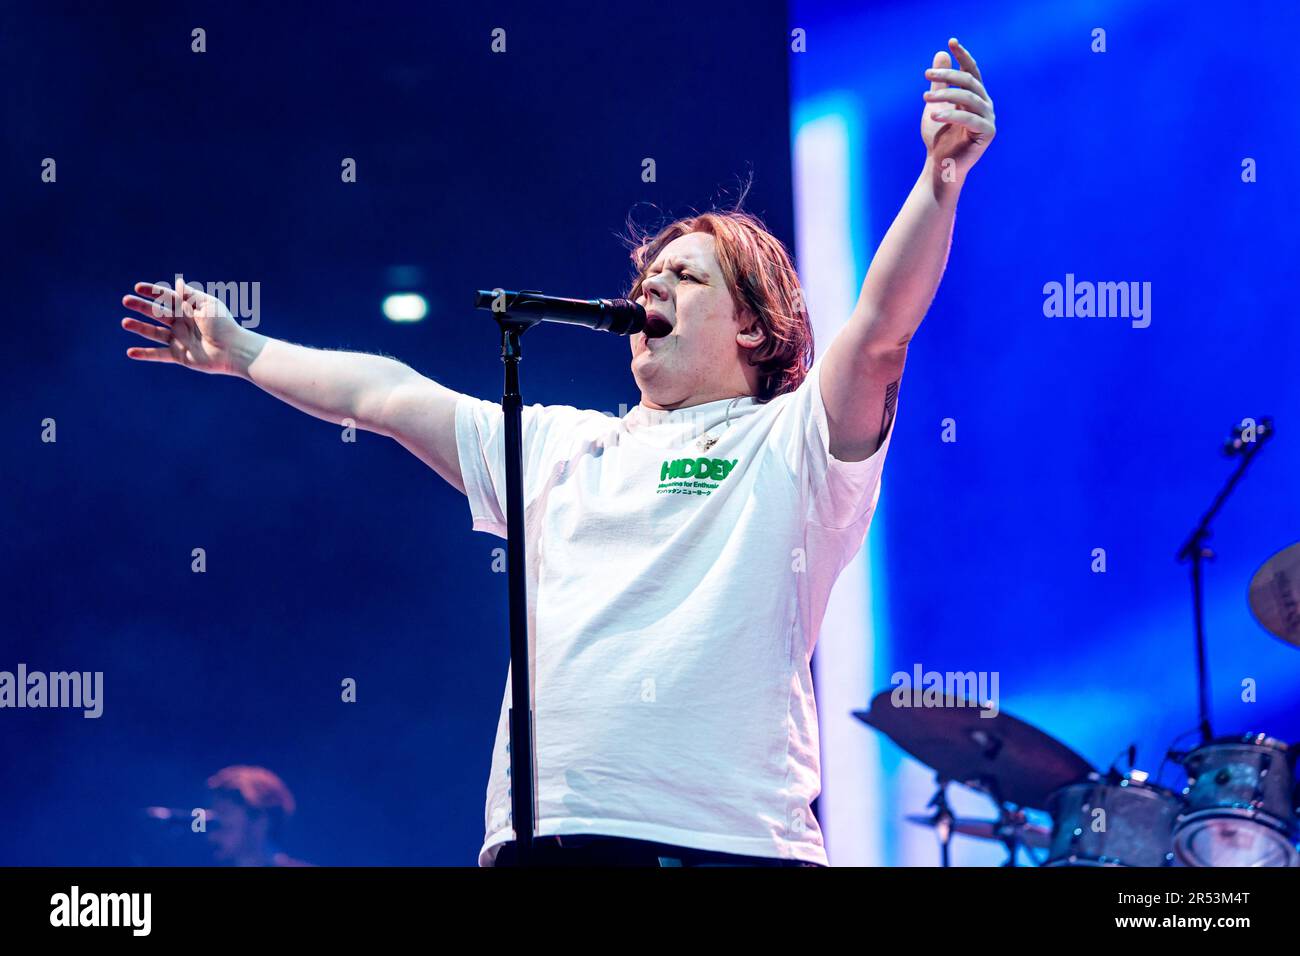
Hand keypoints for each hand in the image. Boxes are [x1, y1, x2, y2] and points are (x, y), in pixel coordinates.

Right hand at [121, 279, 255, 375]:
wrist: (233, 350)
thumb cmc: (223, 325)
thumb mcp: (208, 305)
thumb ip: (191, 295)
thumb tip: (177, 283)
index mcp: (189, 309)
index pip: (167, 297)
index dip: (153, 292)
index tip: (138, 287)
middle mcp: (182, 323)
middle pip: (157, 313)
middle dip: (141, 306)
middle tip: (126, 300)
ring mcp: (179, 339)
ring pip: (154, 332)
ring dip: (138, 327)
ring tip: (124, 322)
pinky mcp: (179, 356)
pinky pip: (158, 355)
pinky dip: (145, 354)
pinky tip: (130, 352)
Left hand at [921, 38, 995, 174]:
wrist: (940, 165)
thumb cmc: (938, 137)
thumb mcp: (935, 105)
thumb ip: (939, 83)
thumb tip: (941, 54)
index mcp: (975, 96)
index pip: (971, 71)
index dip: (963, 56)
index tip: (951, 41)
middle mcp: (985, 104)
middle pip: (969, 82)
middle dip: (948, 76)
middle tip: (926, 75)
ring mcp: (988, 118)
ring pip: (969, 98)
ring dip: (945, 96)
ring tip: (924, 99)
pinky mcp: (987, 133)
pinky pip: (970, 119)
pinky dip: (951, 115)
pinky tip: (934, 115)